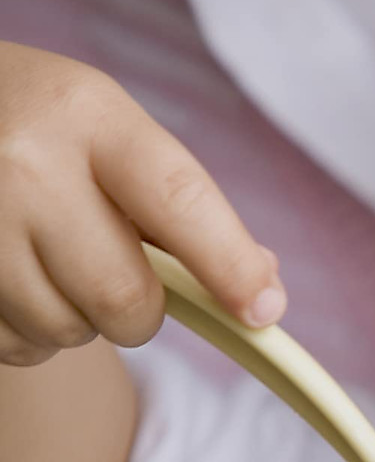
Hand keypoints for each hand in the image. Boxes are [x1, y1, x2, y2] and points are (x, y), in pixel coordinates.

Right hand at [0, 41, 284, 365]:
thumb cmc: (44, 132)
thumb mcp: (110, 134)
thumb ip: (186, 207)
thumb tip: (263, 285)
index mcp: (88, 116)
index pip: (179, 201)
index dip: (230, 265)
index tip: (263, 312)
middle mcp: (27, 164)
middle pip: (123, 297)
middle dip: (139, 314)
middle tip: (123, 285)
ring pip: (66, 330)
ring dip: (78, 321)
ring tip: (51, 265)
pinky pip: (16, 345)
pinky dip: (30, 331)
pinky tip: (14, 279)